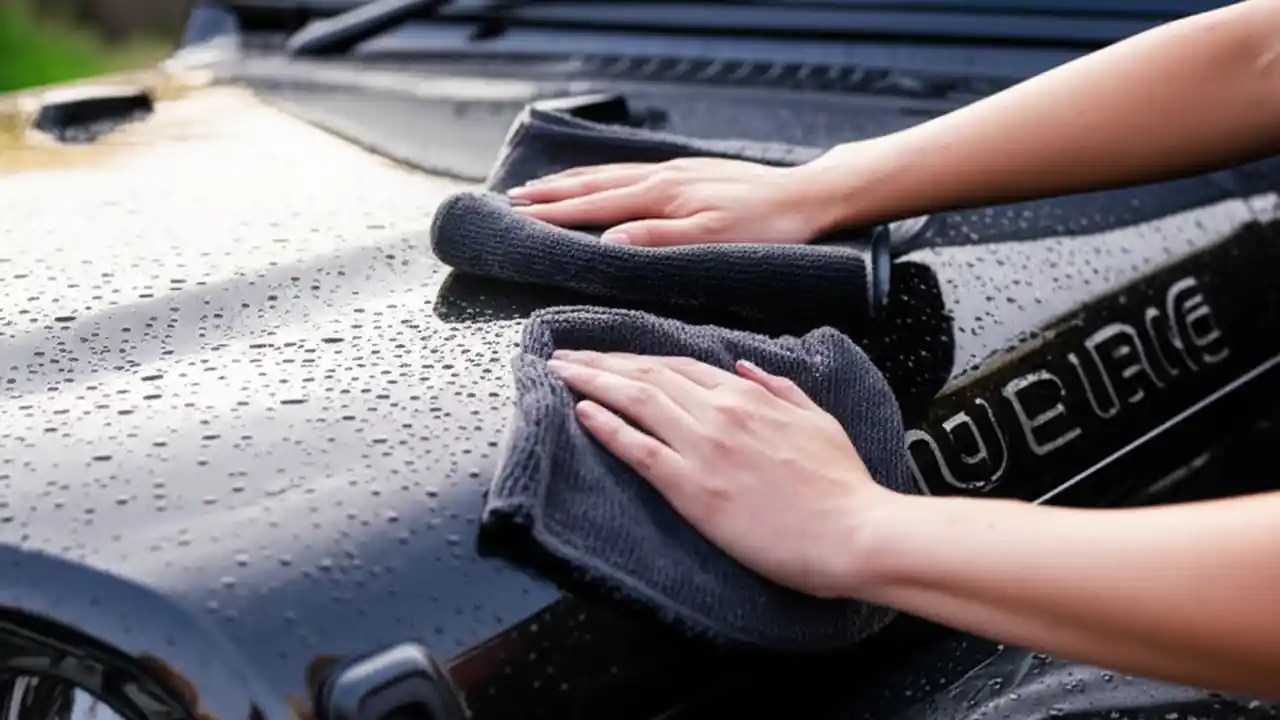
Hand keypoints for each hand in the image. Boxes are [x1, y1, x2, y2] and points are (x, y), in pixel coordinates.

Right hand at [507, 157, 843, 246]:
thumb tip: (609, 242)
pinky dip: (603, 175)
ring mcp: (675, 171)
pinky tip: (600, 178)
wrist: (806, 197)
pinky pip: (631, 171)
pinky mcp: (689, 172)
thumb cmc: (766, 225)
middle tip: (514, 197)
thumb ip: (658, 241)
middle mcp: (663, 178)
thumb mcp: (713, 242)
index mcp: (663, 196)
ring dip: (572, 181)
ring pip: (611, 173)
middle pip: (594, 183)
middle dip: (552, 192)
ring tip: (542, 185)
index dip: (556, 213)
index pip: (596, 205)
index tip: (521, 216)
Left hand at [545, 349, 894, 597]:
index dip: (638, 358)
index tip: (609, 356)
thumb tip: (749, 368)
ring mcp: (705, 449)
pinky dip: (607, 427)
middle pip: (647, 375)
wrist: (855, 532)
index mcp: (749, 397)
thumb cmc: (842, 485)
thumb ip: (781, 390)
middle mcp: (721, 413)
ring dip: (592, 382)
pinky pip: (639, 449)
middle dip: (601, 362)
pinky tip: (581, 412)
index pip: (680, 365)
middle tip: (565, 356)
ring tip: (559, 373)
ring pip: (636, 401)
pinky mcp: (694, 489)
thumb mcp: (818, 421)